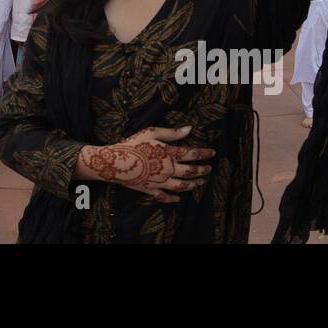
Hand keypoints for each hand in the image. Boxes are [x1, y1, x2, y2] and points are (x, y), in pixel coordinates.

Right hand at [80, 125, 214, 201]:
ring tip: (200, 183)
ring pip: (182, 186)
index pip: (192, 154)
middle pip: (190, 171)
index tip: (213, 153)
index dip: (204, 153)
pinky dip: (173, 198)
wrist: (114, 162)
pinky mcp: (151, 190)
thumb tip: (189, 128)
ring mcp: (160, 182)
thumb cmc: (132, 144)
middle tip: (209, 169)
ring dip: (193, 185)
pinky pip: (165, 197)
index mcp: (168, 154)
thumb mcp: (150, 132)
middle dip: (202, 170)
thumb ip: (171, 133)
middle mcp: (168, 170)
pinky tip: (178, 198)